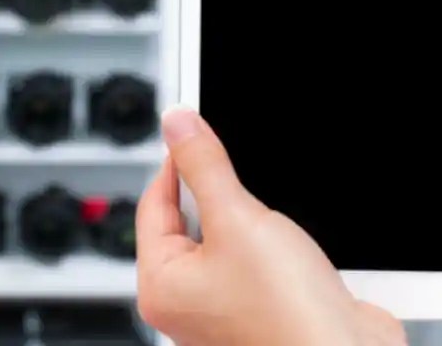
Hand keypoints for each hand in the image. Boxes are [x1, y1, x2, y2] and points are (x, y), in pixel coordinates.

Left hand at [136, 107, 405, 345]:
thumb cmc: (287, 317)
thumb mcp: (238, 220)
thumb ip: (204, 167)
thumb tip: (178, 125)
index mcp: (160, 287)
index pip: (153, 204)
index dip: (175, 163)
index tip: (193, 131)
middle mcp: (187, 304)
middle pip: (188, 222)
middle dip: (215, 193)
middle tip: (234, 169)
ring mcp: (225, 310)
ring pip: (227, 240)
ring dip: (247, 220)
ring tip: (267, 218)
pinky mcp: (262, 309)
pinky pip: (255, 261)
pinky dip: (270, 244)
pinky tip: (288, 242)